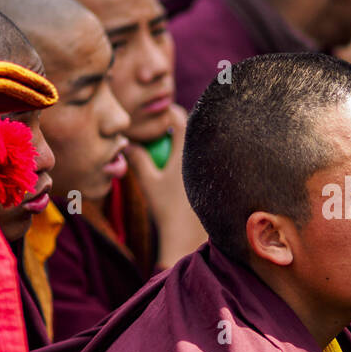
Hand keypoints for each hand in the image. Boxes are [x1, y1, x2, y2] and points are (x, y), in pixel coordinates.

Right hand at [123, 106, 205, 266]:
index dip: (168, 114)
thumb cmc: (168, 209)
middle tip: (167, 135)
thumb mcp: (150, 183)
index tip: (159, 120)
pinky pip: (210, 163)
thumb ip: (138, 159)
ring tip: (176, 156)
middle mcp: (207, 155)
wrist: (190, 236)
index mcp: (189, 150)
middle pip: (195, 130)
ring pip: (203, 148)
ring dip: (190, 147)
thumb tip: (127, 144)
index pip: (180, 118)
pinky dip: (199, 164)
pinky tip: (189, 177)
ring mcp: (217, 167)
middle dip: (181, 129)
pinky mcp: (222, 181)